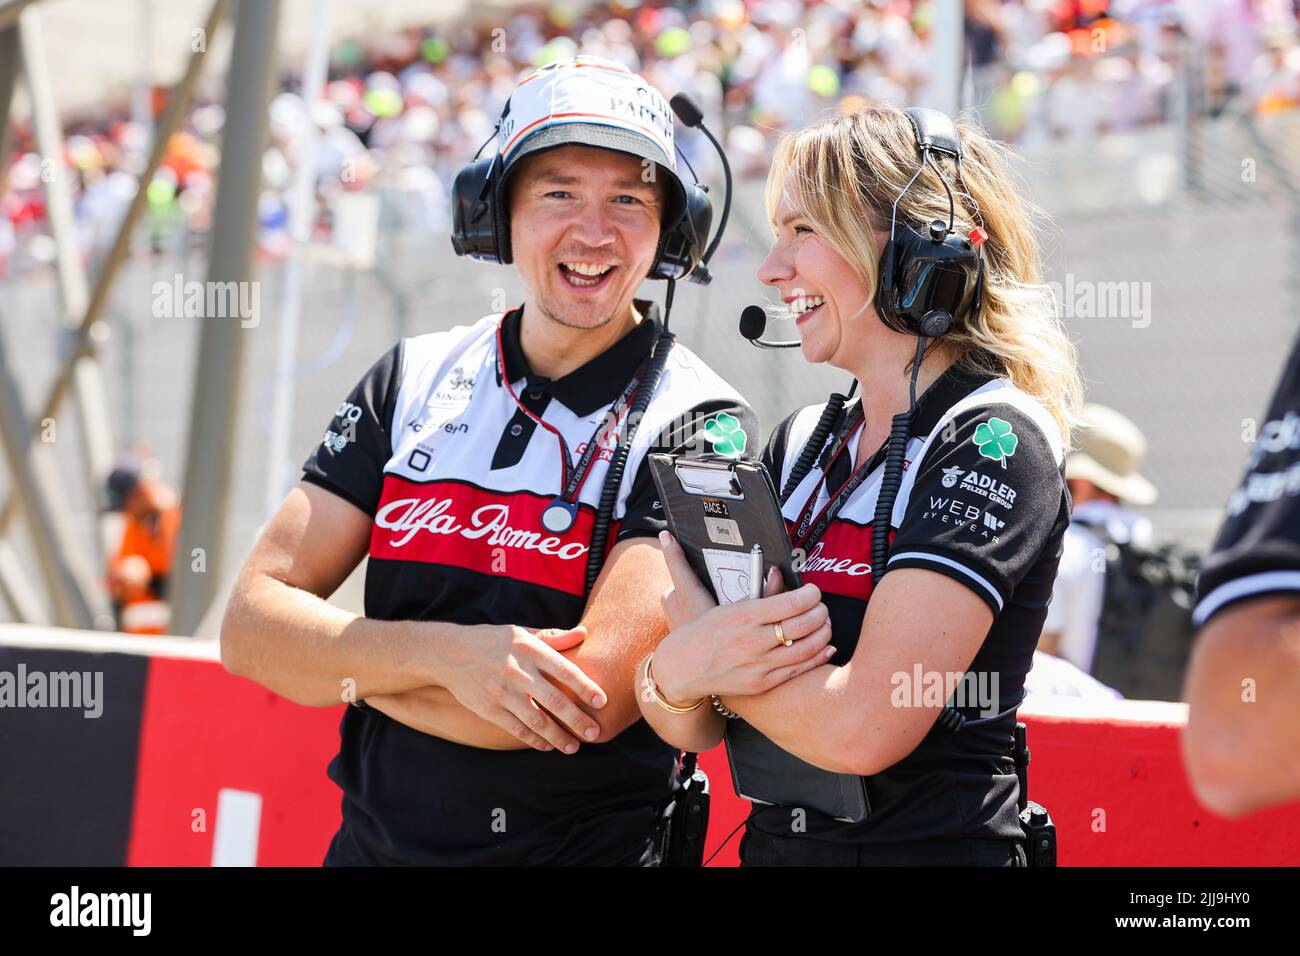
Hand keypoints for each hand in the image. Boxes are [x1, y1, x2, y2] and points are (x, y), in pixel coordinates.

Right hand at [437, 623, 606, 753]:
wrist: (450, 653)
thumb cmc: (493, 641)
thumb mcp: (521, 632)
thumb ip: (553, 637)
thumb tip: (584, 632)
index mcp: (529, 648)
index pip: (563, 669)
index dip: (584, 686)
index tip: (602, 701)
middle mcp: (517, 670)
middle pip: (553, 699)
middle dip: (576, 719)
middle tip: (594, 733)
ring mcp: (501, 691)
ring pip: (535, 720)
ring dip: (557, 736)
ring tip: (573, 747)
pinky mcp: (488, 708)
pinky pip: (516, 728)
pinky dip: (534, 740)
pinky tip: (548, 746)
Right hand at [652, 537, 834, 701]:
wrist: (682, 668)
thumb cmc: (702, 633)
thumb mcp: (726, 607)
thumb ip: (757, 594)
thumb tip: (779, 574)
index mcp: (744, 615)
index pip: (792, 602)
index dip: (811, 595)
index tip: (814, 591)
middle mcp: (753, 640)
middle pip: (804, 624)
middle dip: (820, 612)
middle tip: (821, 606)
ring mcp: (758, 664)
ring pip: (807, 648)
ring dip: (822, 633)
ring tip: (824, 624)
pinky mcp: (761, 683)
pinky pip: (798, 669)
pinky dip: (818, 657)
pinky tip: (825, 647)